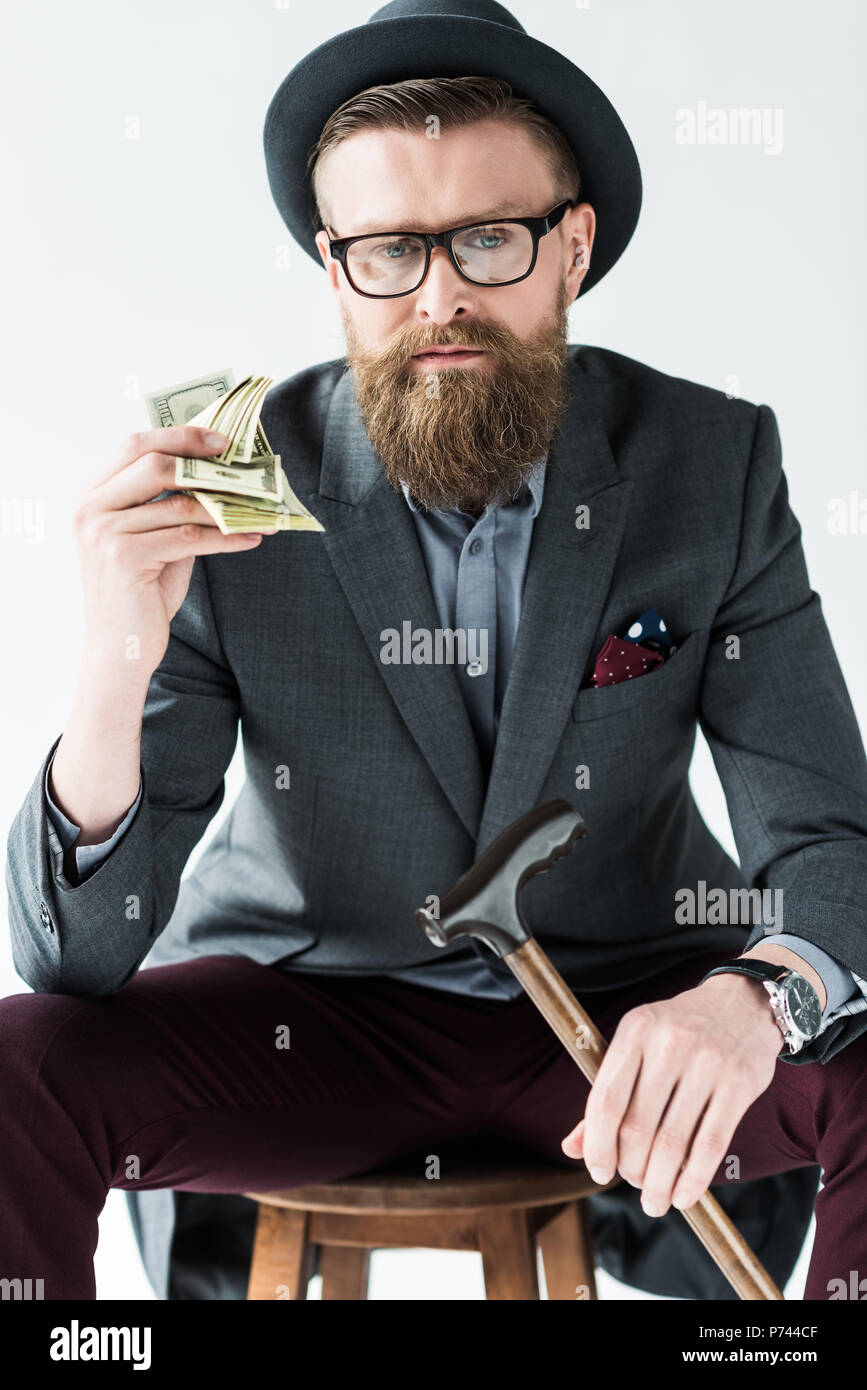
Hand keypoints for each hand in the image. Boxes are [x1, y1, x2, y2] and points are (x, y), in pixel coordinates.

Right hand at [73, 426, 274, 680]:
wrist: (118, 649)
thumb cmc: (139, 593)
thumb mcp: (150, 539)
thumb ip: (169, 505)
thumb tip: (217, 473)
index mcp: (92, 495)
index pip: (135, 445)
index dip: (180, 436)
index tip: (219, 440)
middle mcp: (91, 509)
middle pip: (154, 463)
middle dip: (203, 462)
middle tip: (244, 469)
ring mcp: (104, 533)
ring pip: (180, 504)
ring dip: (227, 506)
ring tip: (261, 509)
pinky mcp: (126, 559)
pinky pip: (190, 537)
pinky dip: (226, 537)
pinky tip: (251, 537)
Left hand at [560, 973, 783, 1216]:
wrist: (743, 1003)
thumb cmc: (680, 1032)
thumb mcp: (639, 1046)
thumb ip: (607, 1096)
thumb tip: (571, 1148)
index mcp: (635, 1029)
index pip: (606, 1100)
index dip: (597, 1145)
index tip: (599, 1172)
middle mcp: (669, 1042)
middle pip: (637, 1127)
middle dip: (630, 1168)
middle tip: (634, 1183)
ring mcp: (707, 1062)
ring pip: (672, 1142)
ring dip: (659, 1183)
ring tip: (655, 1201)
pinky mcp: (739, 1083)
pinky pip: (711, 1145)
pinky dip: (694, 1179)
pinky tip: (684, 1195)